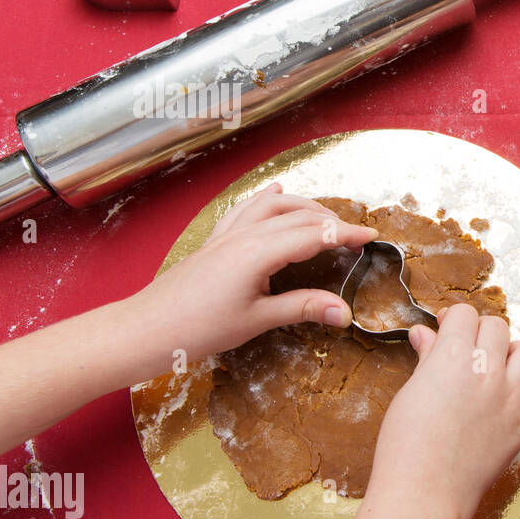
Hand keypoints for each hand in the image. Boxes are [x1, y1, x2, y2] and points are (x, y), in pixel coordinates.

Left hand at [129, 184, 376, 361]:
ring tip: (327, 217)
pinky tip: (275, 190)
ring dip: (304, 206)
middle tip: (358, 235)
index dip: (345, 234)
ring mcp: (228, 235)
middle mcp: (245, 235)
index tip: (372, 237)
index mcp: (258, 252)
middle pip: (298, 216)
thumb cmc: (199, 328)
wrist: (147, 328)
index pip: (313, 235)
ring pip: (273, 206)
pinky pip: (245, 209)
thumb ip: (303, 308)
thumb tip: (345, 311)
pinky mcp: (216, 241)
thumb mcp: (257, 321)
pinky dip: (266, 198)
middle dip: (332, 220)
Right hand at [367, 303, 519, 518]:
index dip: (454, 321)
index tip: (447, 331)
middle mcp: (487, 370)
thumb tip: (425, 334)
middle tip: (468, 352)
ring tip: (496, 369)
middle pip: (497, 327)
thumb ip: (427, 358)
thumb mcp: (410, 392)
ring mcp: (511, 396)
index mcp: (452, 356)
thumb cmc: (406, 446)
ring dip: (513, 354)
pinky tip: (511, 396)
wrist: (425, 492)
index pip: (464, 314)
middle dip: (480, 334)